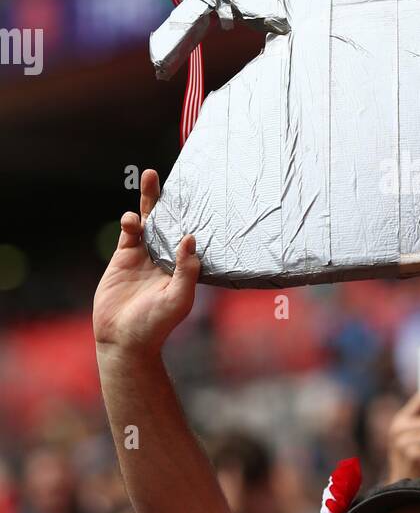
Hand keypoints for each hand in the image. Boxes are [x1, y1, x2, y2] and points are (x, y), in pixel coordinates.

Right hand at [93, 169, 199, 358]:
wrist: (123, 340)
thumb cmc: (156, 325)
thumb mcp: (178, 299)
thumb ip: (186, 270)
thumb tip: (190, 239)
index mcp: (184, 266)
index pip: (192, 235)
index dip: (196, 215)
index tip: (204, 192)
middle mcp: (166, 257)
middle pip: (171, 220)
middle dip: (171, 198)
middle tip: (172, 172)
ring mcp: (145, 256)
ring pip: (149, 221)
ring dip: (150, 201)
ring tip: (150, 179)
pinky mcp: (123, 258)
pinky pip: (129, 232)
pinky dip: (130, 222)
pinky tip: (132, 219)